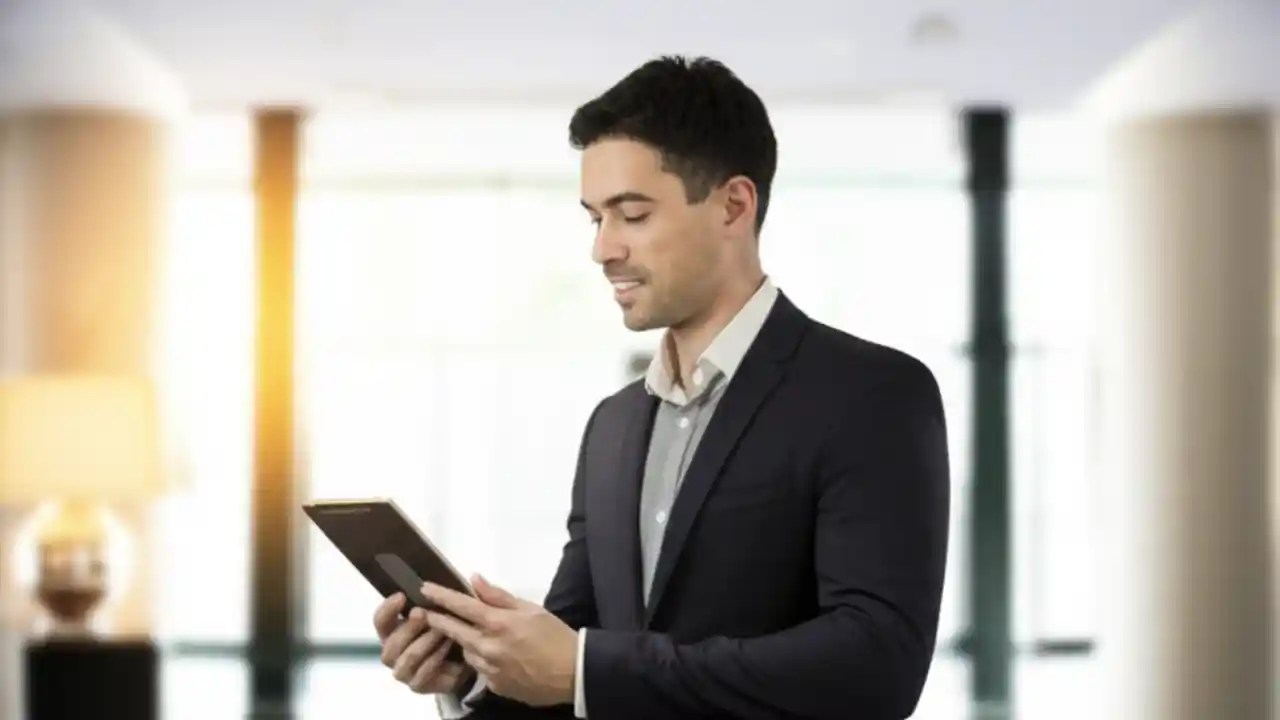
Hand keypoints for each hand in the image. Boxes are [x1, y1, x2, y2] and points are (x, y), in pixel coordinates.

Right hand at [373, 592, 474, 695]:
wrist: (462, 661)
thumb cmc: (447, 630)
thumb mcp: (443, 611)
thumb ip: (436, 598)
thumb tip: (435, 582)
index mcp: (392, 631)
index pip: (380, 621)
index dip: (387, 609)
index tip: (402, 595)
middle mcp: (392, 653)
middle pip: (391, 642)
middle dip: (408, 627)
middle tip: (422, 613)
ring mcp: (403, 671)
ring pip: (408, 657)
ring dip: (425, 642)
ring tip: (442, 630)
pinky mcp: (416, 686)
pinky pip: (423, 673)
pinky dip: (436, 658)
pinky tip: (449, 646)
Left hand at [423, 575, 577, 706]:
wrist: (573, 674)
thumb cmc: (555, 636)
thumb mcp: (531, 609)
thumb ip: (499, 596)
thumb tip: (475, 580)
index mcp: (498, 623)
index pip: (461, 605)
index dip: (441, 595)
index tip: (425, 588)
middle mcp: (488, 647)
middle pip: (453, 630)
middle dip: (437, 619)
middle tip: (425, 613)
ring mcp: (489, 669)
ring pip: (466, 651)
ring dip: (463, 641)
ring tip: (471, 634)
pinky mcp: (494, 686)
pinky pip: (479, 669)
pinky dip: (481, 659)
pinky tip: (493, 655)